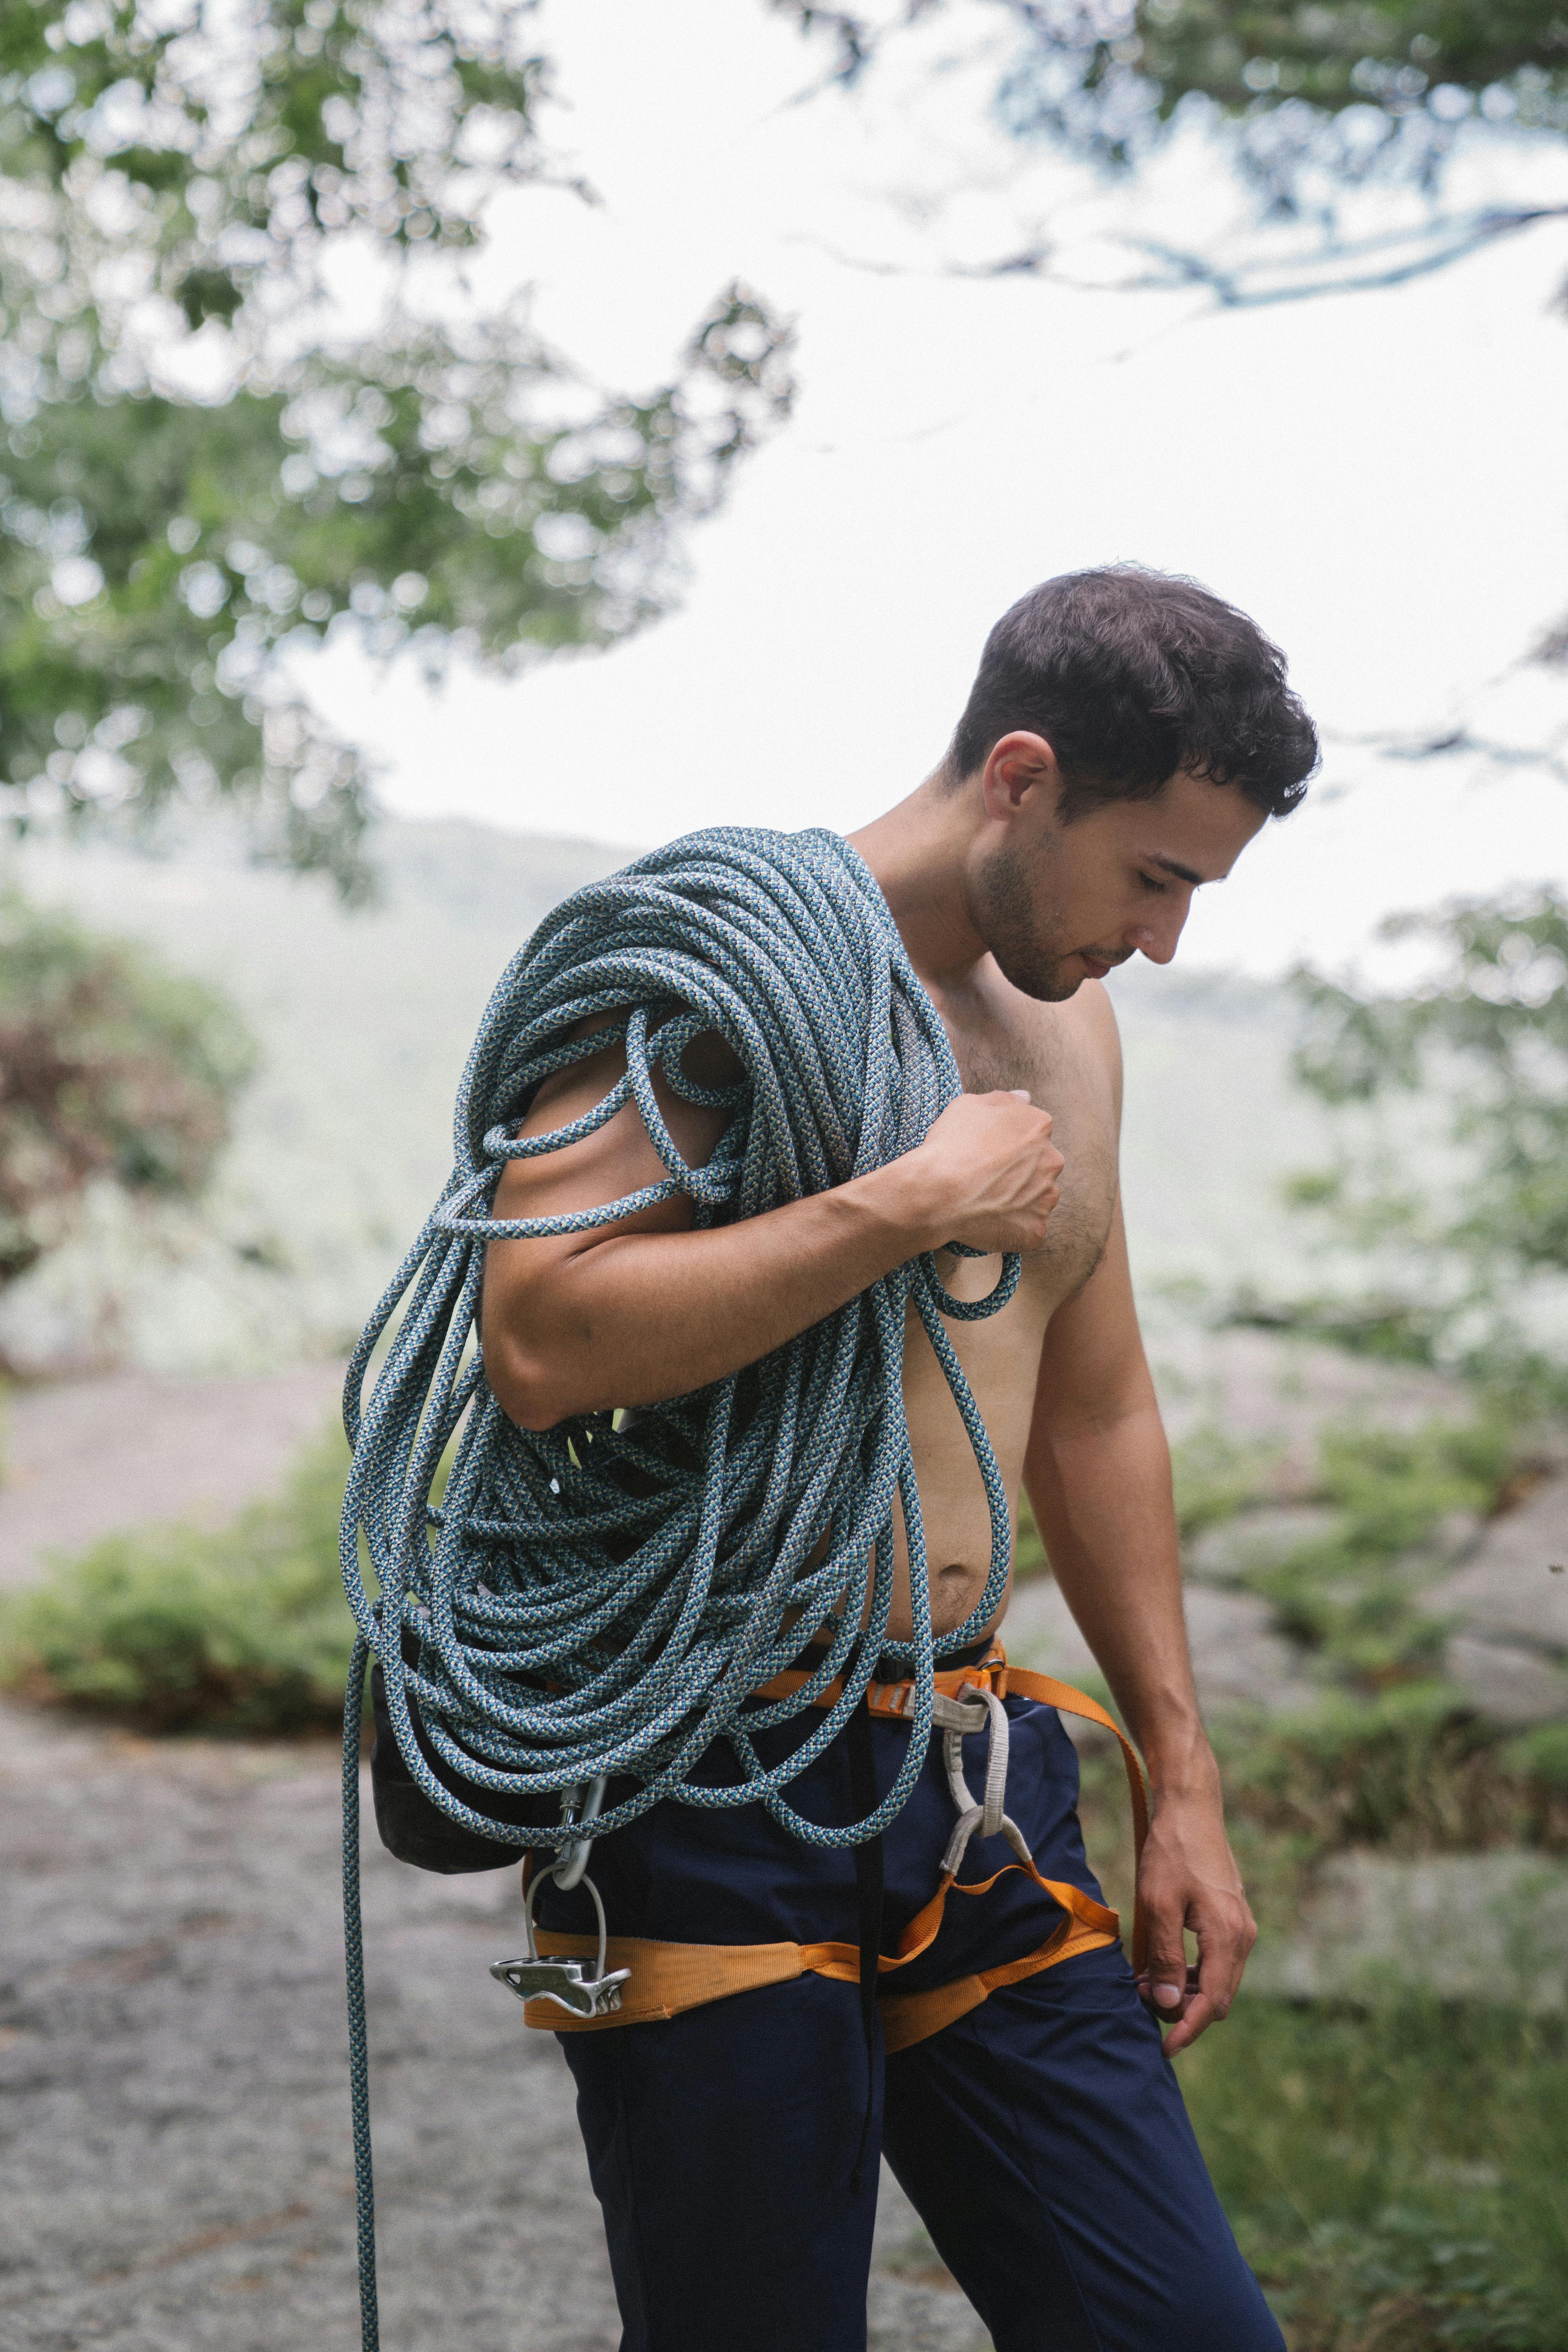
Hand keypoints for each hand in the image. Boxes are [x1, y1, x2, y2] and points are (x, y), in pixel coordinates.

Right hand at [907, 1090, 1063, 1254]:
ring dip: (1021, 1198)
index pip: (1035, 1132)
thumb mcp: (969, 1105)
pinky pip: (1029, 1228)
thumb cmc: (951, 1145)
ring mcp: (1046, 1199)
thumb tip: (1024, 1098)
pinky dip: (1013, 1226)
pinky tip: (989, 1220)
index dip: (1011, 1142)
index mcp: (1039, 1127)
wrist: (937, 1192)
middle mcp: (1051, 1161)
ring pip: (1039, 1197)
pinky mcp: (1036, 1230)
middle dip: (1021, 1170)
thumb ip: (1004, 1100)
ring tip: (988, 1200)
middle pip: (1041, 1165)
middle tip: (989, 1177)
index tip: (991, 1152)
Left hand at [1133, 1785, 1256, 2055]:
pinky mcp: (1230, 1916)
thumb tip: (1169, 2004)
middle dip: (1183, 2011)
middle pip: (1218, 1997)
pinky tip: (1160, 1963)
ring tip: (1144, 1984)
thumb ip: (1165, 1956)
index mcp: (1228, 1937)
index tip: (1163, 2048)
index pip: (1212, 2003)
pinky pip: (1215, 1959)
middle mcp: (1242, 1936)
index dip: (1188, 2030)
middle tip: (1142, 2004)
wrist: (1191, 1807)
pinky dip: (1191, 1970)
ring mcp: (1240, 1925)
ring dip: (1185, 1991)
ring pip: (1217, 1980)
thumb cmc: (1171, 1852)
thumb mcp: (1159, 1904)